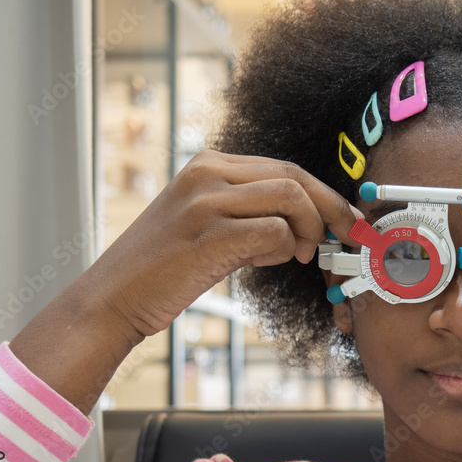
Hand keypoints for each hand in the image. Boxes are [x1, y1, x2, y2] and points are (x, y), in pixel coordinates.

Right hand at [86, 149, 360, 342]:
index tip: (345, 218)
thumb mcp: (205, 222)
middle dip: (332, 209)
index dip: (324, 194)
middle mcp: (208, 172)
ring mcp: (207, 200)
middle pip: (295, 176)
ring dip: (310, 231)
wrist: (114, 297)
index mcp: (208, 163)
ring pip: (291, 198)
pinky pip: (275, 232)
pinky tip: (264, 263)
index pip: (285, 167)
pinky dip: (284, 250)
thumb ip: (249, 211)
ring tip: (300, 255)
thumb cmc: (165, 268)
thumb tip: (305, 223)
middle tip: (346, 237)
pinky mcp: (210, 234)